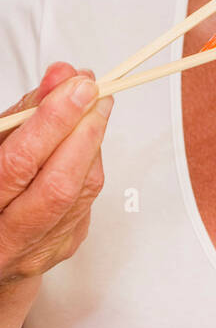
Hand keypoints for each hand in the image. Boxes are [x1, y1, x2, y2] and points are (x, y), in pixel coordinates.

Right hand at [0, 62, 112, 288]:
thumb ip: (26, 111)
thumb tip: (63, 76)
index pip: (20, 164)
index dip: (54, 122)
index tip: (79, 87)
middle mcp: (6, 239)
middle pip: (57, 185)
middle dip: (83, 132)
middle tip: (95, 94)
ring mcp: (35, 252)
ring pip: (80, 194)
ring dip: (93, 144)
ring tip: (95, 108)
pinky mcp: (62, 249)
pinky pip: (87, 202)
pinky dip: (90, 165)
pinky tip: (86, 144)